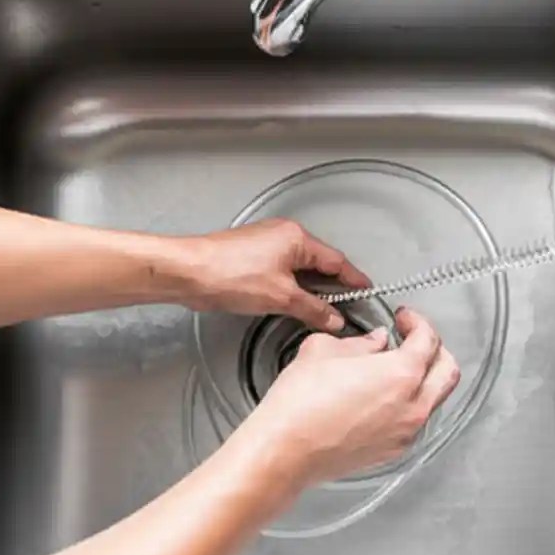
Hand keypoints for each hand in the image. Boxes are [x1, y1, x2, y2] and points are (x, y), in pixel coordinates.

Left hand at [181, 218, 370, 331]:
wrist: (188, 272)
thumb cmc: (229, 274)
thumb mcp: (281, 297)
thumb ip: (313, 309)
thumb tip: (334, 319)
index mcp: (297, 238)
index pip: (337, 260)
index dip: (353, 280)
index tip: (366, 292)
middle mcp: (284, 236)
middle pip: (319, 264)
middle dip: (332, 287)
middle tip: (344, 310)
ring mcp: (267, 245)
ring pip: (300, 269)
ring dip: (309, 290)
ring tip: (319, 312)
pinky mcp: (252, 257)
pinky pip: (282, 272)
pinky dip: (291, 288)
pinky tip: (291, 304)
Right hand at [236, 308, 459, 489]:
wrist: (285, 450)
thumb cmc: (299, 405)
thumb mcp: (323, 350)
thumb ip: (359, 342)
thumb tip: (374, 342)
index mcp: (401, 374)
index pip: (428, 339)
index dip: (417, 322)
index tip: (404, 319)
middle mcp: (412, 406)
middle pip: (448, 371)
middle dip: (435, 349)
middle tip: (413, 339)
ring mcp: (406, 432)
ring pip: (436, 398)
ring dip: (425, 378)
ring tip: (397, 367)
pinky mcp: (394, 450)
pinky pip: (416, 420)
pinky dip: (410, 403)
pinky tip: (385, 396)